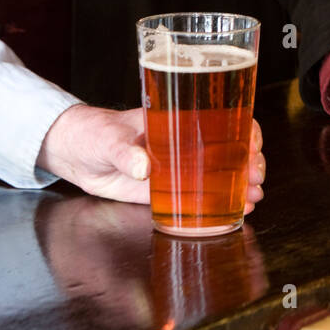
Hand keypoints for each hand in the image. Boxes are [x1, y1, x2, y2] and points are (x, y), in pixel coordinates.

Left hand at [38, 105, 265, 213]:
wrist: (73, 153)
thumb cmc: (93, 132)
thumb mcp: (109, 138)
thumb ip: (125, 152)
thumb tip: (143, 167)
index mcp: (178, 120)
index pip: (223, 119)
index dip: (246, 130)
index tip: (253, 147)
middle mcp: (185, 143)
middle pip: (231, 148)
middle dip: (251, 162)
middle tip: (256, 178)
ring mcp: (179, 167)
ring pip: (222, 173)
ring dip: (243, 185)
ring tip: (254, 198)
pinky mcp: (167, 190)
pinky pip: (201, 197)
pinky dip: (223, 203)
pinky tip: (238, 210)